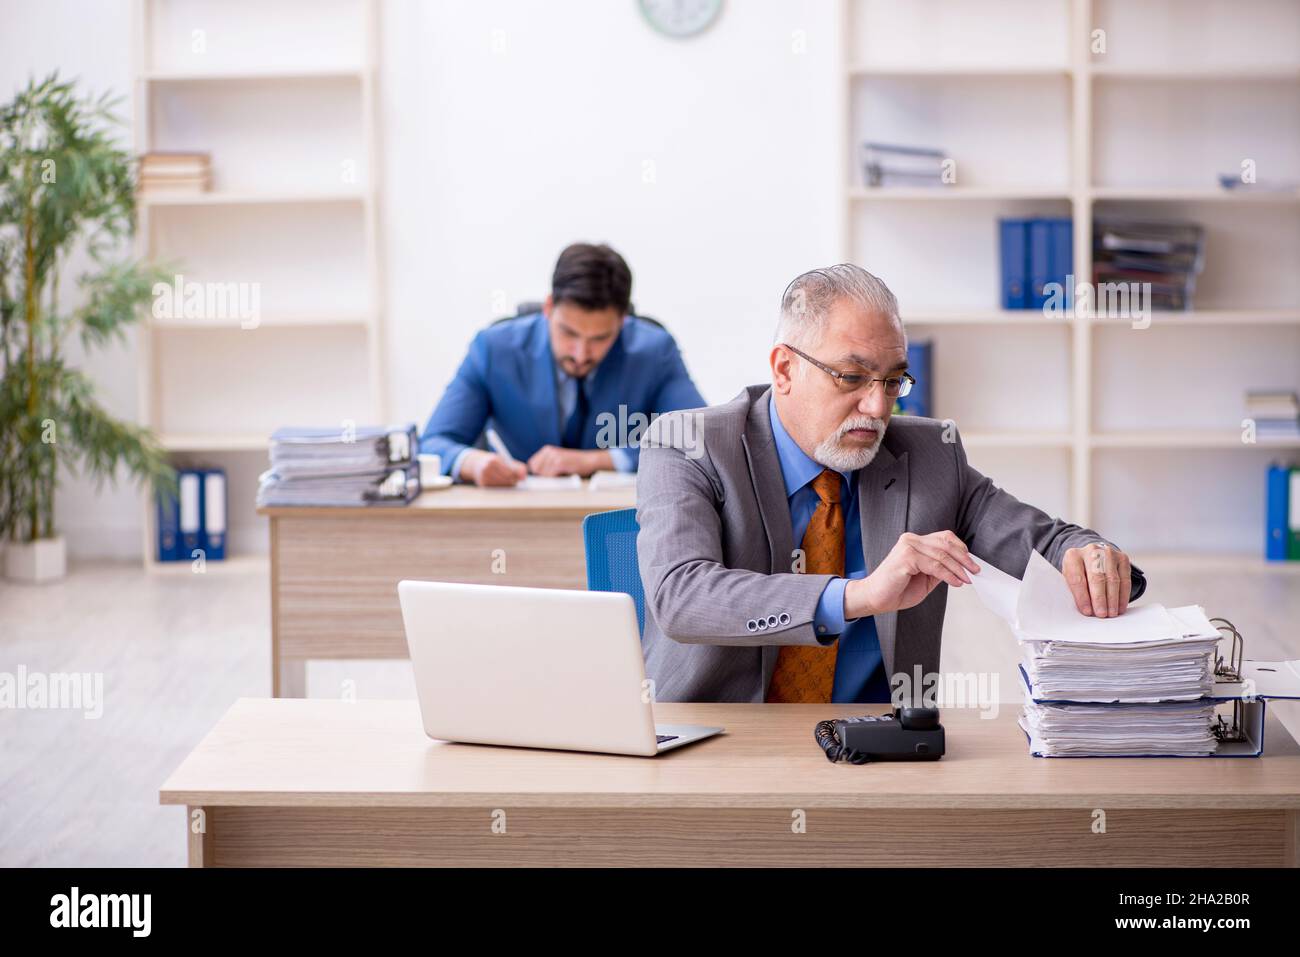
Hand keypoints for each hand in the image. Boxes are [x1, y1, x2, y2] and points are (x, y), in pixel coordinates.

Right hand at [463, 450, 526, 486]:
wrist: (476, 463)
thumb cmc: (494, 461)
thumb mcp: (504, 460)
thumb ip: (516, 467)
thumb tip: (524, 477)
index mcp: (494, 460)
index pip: (510, 472)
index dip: (517, 476)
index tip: (521, 477)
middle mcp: (487, 469)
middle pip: (507, 480)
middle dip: (514, 481)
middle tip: (516, 480)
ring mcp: (484, 478)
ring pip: (502, 486)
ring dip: (508, 485)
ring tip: (509, 480)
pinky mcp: (482, 485)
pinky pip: (497, 489)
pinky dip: (501, 487)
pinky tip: (501, 483)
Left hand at [526, 445, 605, 476]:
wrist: (589, 460)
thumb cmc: (574, 464)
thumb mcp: (558, 460)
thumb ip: (546, 465)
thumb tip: (534, 477)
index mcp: (547, 450)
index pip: (531, 464)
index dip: (536, 473)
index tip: (543, 478)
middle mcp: (549, 451)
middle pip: (535, 470)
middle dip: (541, 476)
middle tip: (553, 478)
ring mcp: (554, 457)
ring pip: (542, 474)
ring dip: (548, 479)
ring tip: (559, 477)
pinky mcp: (559, 463)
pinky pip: (549, 476)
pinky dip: (553, 480)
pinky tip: (561, 478)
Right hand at [844, 530, 979, 617]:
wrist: (875, 599)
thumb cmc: (897, 589)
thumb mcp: (925, 578)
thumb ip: (940, 569)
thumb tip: (961, 568)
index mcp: (914, 542)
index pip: (944, 537)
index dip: (960, 549)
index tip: (971, 563)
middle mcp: (910, 540)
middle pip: (945, 544)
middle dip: (964, 558)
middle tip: (974, 571)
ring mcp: (907, 547)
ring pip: (942, 555)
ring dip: (958, 569)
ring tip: (966, 579)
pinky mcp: (906, 557)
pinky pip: (935, 566)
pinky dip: (948, 575)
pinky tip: (955, 582)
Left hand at [1062, 542, 1130, 617]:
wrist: (1092, 555)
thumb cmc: (1079, 570)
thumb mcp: (1070, 577)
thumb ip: (1076, 590)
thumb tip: (1087, 609)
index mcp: (1073, 556)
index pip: (1077, 578)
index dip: (1082, 597)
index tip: (1087, 611)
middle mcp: (1092, 551)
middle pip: (1097, 578)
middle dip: (1100, 599)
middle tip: (1102, 614)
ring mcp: (1109, 553)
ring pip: (1113, 579)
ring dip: (1113, 599)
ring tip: (1112, 613)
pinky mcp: (1122, 558)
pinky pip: (1125, 580)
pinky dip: (1123, 595)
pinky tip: (1120, 607)